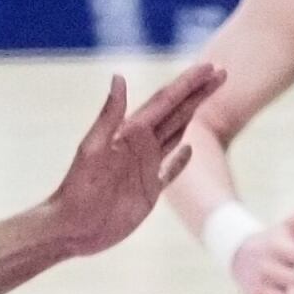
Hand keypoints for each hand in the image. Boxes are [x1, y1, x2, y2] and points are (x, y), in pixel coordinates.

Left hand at [43, 62, 229, 258]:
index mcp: (130, 132)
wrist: (71, 228)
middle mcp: (140, 145)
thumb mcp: (92, 149)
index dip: (188, 83)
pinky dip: (181, 160)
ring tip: (209, 97)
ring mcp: (146, 167)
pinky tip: (189, 149)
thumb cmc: (77, 190)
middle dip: (198, 92)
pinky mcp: (149, 191)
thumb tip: (119, 77)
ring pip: (176, 134)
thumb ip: (109, 115)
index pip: (165, 101)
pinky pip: (170, 170)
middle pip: (176, 112)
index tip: (211, 66)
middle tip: (222, 72)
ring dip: (193, 115)